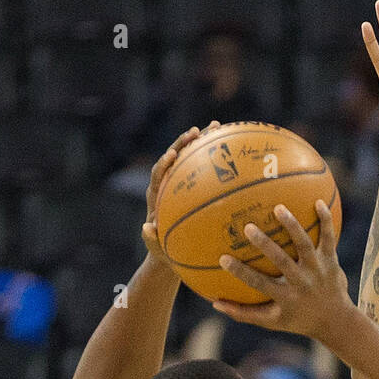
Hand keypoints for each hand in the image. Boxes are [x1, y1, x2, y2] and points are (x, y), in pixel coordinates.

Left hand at [141, 121, 220, 265]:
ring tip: (217, 127)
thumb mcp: (157, 249)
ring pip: (190, 159)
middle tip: (197, 130)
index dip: (165, 164)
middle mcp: (167, 185)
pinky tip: (233, 151)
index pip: (158, 174)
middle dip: (184, 142)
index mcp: (156, 196)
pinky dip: (215, 160)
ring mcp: (181, 184)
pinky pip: (205, 171)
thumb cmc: (164, 252)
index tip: (173, 155)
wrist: (170, 251)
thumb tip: (146, 227)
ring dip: (202, 143)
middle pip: (175, 157)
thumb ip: (150, 239)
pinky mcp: (193, 187)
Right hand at [213, 200, 351, 340]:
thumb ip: (244, 313)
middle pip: (282, 261)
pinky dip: (326, 220)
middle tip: (248, 227)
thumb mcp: (272, 321)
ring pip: (304, 245)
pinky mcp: (331, 260)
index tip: (223, 258)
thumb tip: (214, 303)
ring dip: (292, 226)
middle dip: (265, 245)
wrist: (337, 321)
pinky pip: (329, 237)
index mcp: (286, 297)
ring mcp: (318, 270)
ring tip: (278, 208)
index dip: (241, 272)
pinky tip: (317, 200)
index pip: (259, 284)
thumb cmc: (298, 320)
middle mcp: (302, 283)